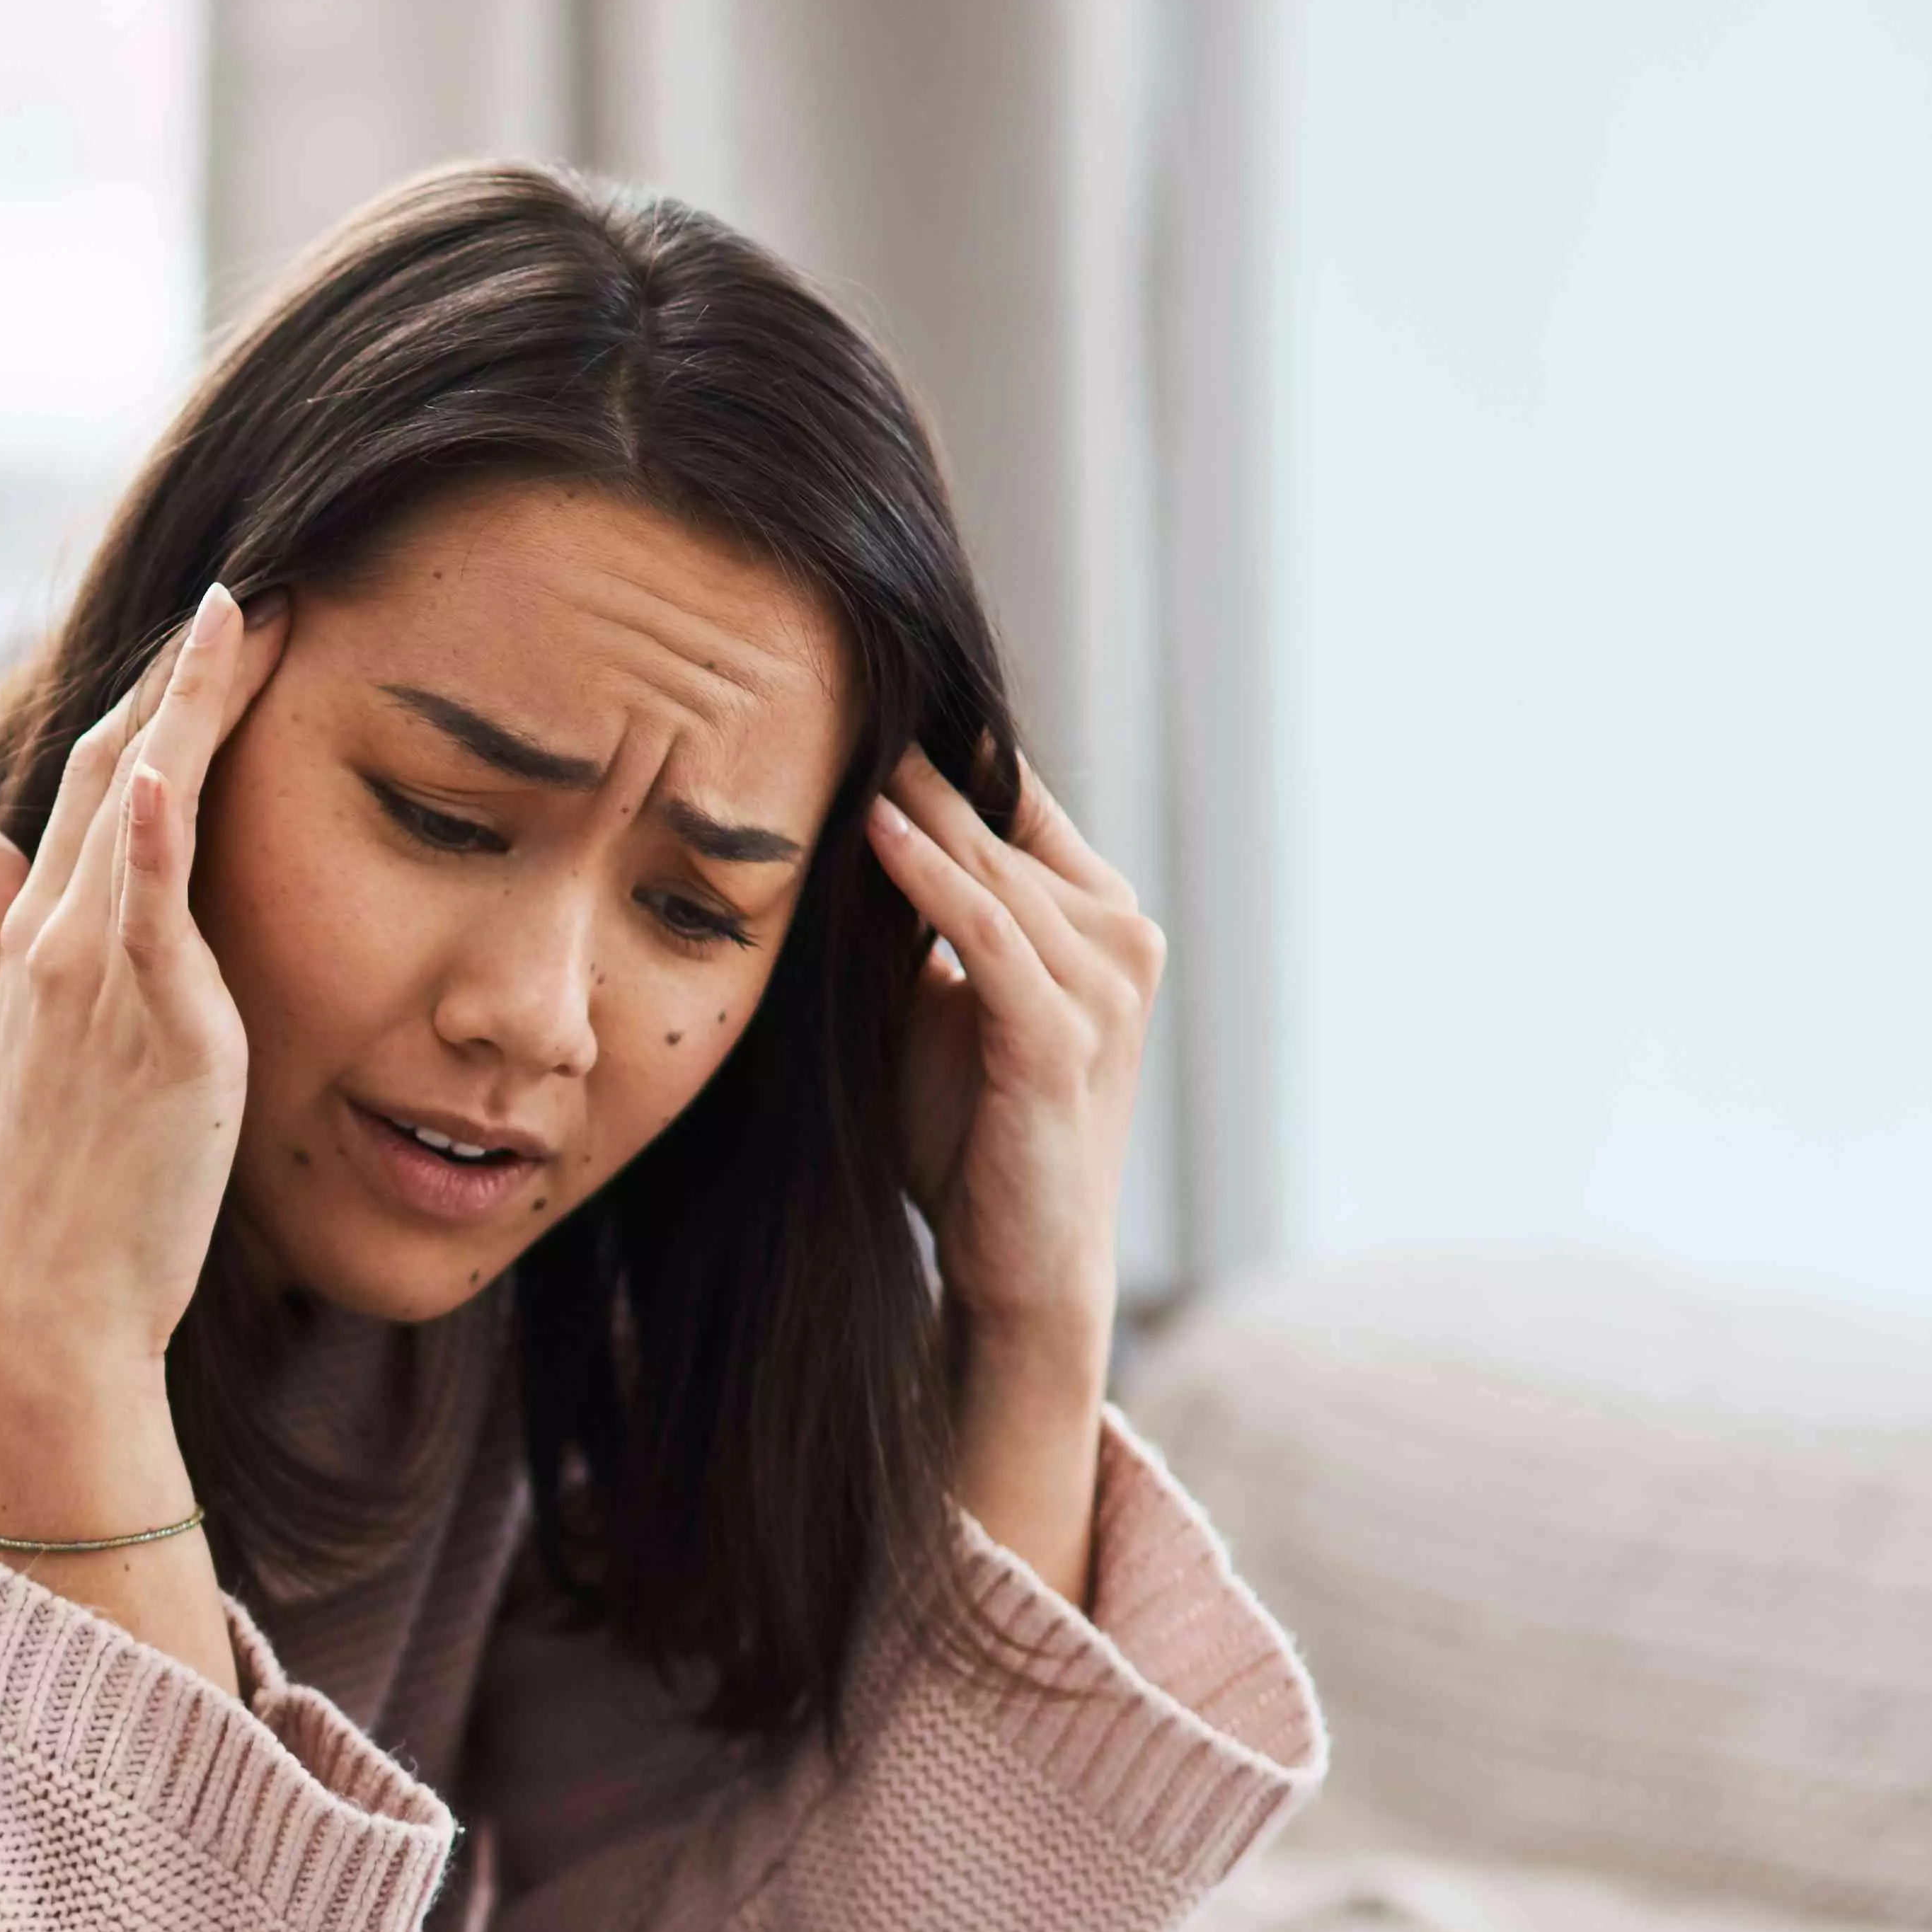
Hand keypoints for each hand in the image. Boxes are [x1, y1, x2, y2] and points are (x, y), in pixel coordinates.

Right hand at [0, 584, 283, 1368]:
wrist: (51, 1294)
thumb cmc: (52, 1179)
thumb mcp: (15, 1036)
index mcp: (35, 938)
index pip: (89, 780)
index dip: (147, 697)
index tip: (211, 628)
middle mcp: (57, 940)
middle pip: (112, 765)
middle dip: (181, 673)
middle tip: (251, 591)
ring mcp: (100, 979)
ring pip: (136, 807)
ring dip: (189, 704)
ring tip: (249, 620)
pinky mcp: (156, 1028)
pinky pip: (146, 911)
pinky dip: (147, 834)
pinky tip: (163, 763)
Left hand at [866, 746, 1162, 1593]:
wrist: (1014, 1261)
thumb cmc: (962, 1132)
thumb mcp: (922, 999)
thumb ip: (897, 916)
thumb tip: (815, 818)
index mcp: (1089, 912)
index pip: (1008, 790)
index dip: (929, 734)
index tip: (837, 670)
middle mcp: (1116, 932)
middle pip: (997, 812)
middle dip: (908, 750)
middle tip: (815, 676)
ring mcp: (1103, 985)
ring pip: (991, 865)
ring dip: (909, 800)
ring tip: (829, 734)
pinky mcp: (1062, 1039)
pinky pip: (992, 936)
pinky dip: (934, 880)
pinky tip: (875, 828)